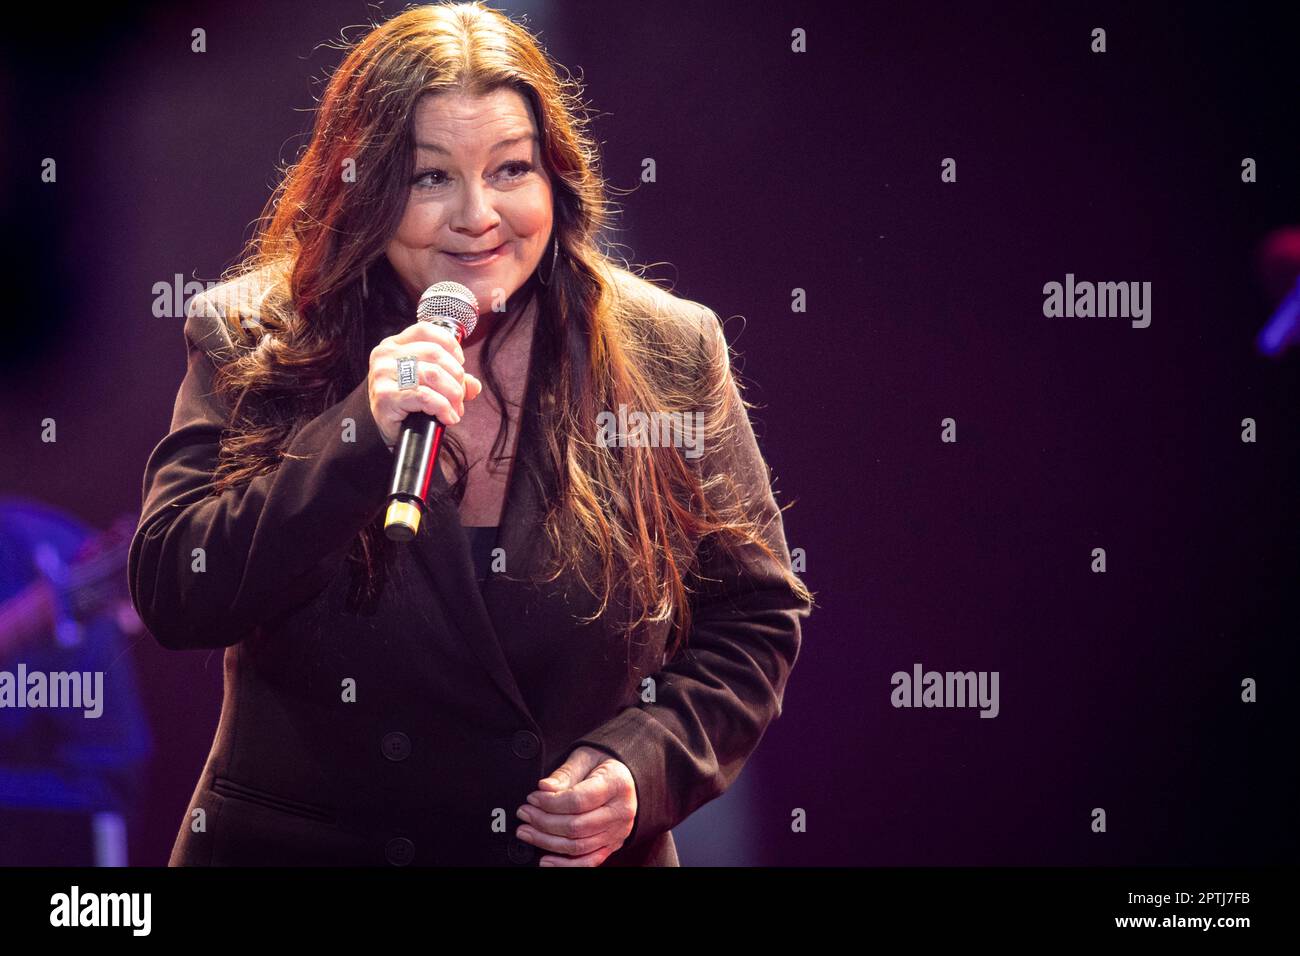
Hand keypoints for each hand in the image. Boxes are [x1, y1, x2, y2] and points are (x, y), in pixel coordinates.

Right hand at [368, 321, 482, 446]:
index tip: (460, 362)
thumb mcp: (428, 384)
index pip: (426, 330)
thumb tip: (474, 385)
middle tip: (460, 396)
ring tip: (455, 409)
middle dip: (456, 377)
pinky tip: (447, 417)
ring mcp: (384, 374)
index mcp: (394, 345)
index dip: (449, 344)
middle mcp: (386, 355)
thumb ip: (452, 378)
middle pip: (435, 354)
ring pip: (433, 375)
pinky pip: (425, 397)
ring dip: (452, 395)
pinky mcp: (386, 395)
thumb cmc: (405, 402)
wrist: (382, 428)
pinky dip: (443, 408)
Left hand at [516, 745, 636, 865]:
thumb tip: (545, 788)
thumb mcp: (585, 757)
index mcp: (617, 784)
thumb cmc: (603, 765)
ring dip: (547, 842)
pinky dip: (565, 865)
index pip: (578, 801)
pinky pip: (588, 862)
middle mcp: (621, 811)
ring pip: (578, 846)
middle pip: (576, 826)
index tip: (532, 798)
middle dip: (543, 822)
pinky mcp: (612, 846)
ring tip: (527, 832)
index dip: (550, 802)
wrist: (625, 778)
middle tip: (524, 814)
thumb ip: (565, 773)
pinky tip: (546, 860)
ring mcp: (618, 832)